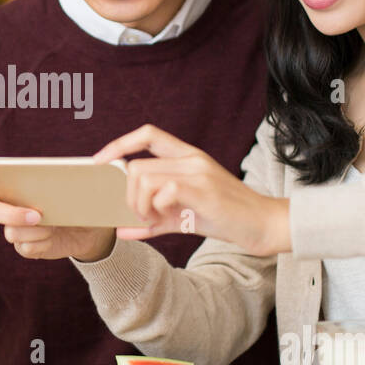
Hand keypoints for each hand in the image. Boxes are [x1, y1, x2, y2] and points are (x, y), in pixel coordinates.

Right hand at [0, 160, 116, 261]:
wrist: (90, 227)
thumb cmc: (80, 198)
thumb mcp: (79, 184)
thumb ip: (76, 173)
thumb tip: (90, 164)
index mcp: (16, 182)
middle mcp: (8, 205)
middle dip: (8, 213)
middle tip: (36, 215)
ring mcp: (14, 228)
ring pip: (11, 232)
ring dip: (36, 230)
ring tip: (55, 225)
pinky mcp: (25, 246)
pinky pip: (24, 247)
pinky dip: (41, 243)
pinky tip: (53, 237)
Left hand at [93, 124, 291, 255]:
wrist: (264, 225)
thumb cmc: (225, 219)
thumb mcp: (184, 217)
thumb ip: (154, 220)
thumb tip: (122, 230)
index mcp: (188, 156)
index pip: (147, 134)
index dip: (119, 144)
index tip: (101, 161)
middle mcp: (191, 158)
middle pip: (137, 165)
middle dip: (128, 195)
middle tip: (139, 215)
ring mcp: (198, 171)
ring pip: (144, 177)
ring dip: (139, 204)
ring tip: (150, 220)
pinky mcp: (203, 189)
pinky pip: (163, 192)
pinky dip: (155, 210)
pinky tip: (165, 221)